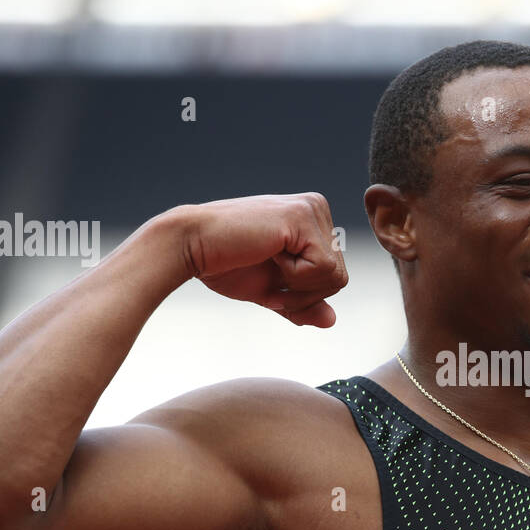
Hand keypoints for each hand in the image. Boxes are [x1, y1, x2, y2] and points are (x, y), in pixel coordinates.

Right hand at [175, 193, 347, 327]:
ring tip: (269, 265)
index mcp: (313, 222)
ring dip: (297, 287)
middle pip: (339, 277)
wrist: (190, 247)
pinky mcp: (302, 216)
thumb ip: (302, 304)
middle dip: (303, 295)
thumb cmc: (226, 265)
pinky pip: (323, 268)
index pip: (335, 275)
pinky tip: (269, 255)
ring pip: (335, 275)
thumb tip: (332, 321)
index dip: (305, 296)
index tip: (273, 286)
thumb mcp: (272, 291)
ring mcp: (311, 209)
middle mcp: (317, 209)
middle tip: (270, 282)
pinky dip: (295, 276)